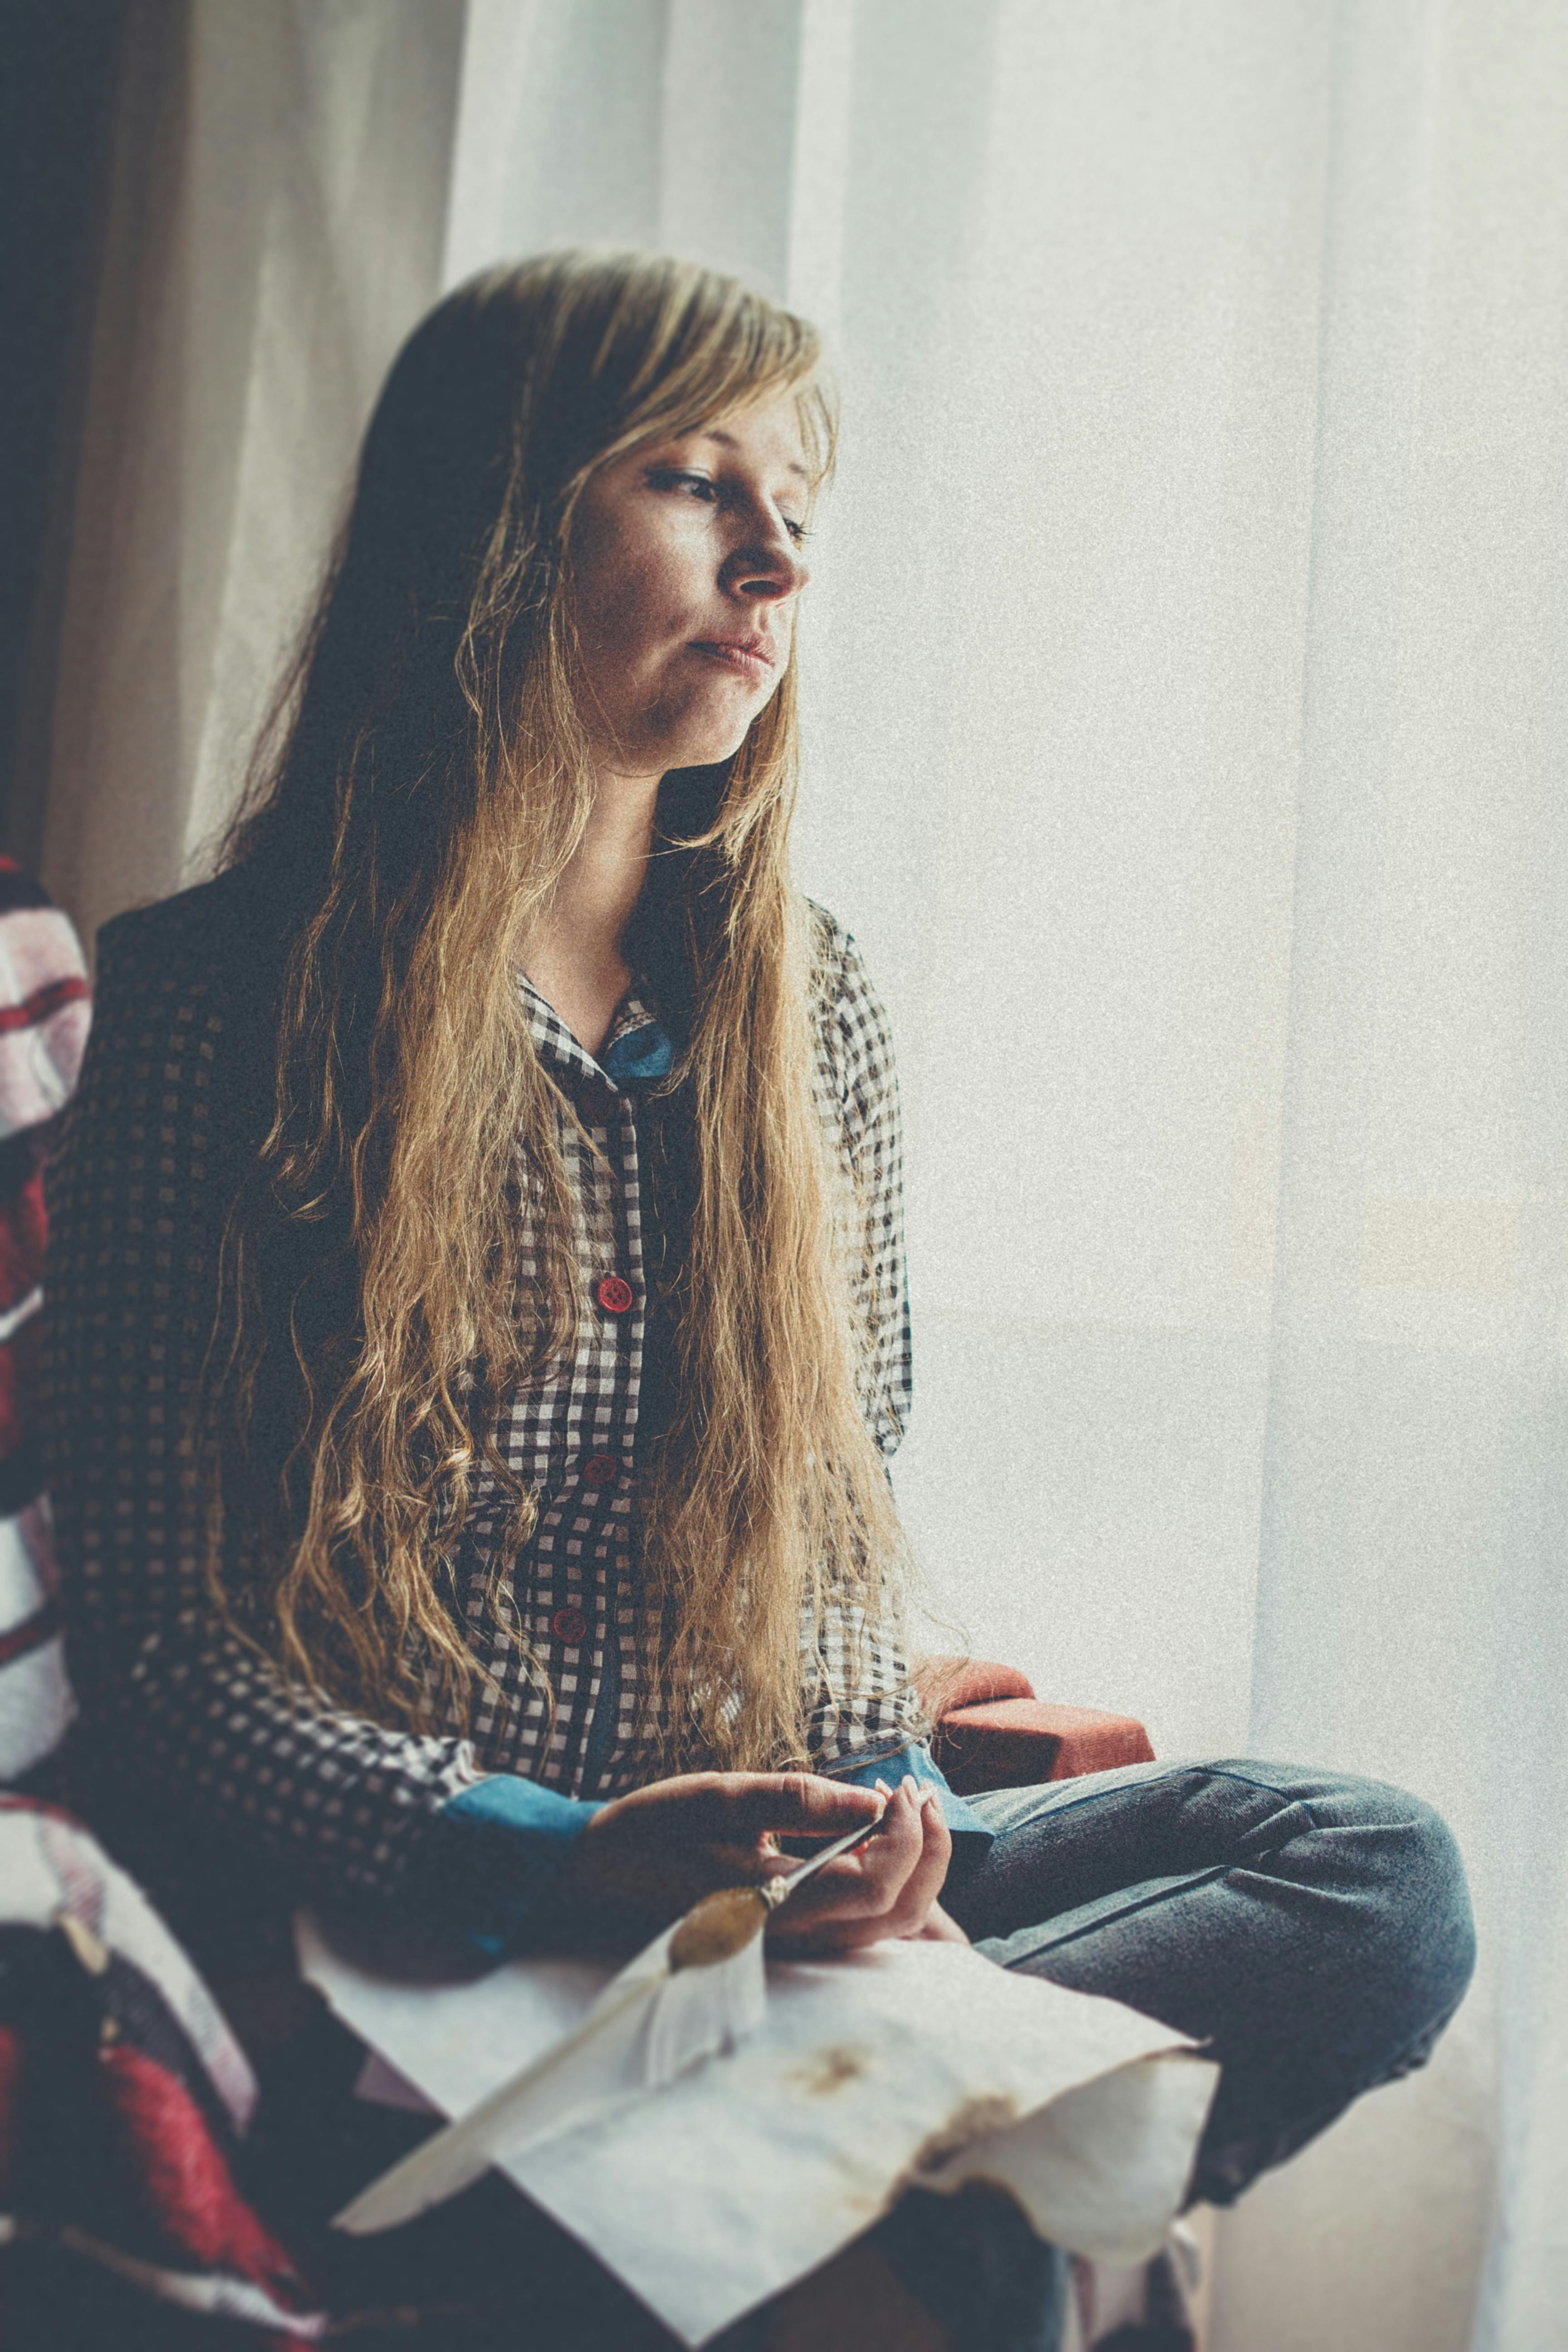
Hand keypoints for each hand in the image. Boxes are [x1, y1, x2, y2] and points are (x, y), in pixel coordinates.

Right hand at [557, 1770, 951, 1954]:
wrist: (594, 1875)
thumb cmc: (650, 1830)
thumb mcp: (717, 1797)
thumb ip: (796, 1801)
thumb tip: (872, 1803)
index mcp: (776, 1904)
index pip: (876, 1885)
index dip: (905, 1835)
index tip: (897, 1784)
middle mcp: (795, 1936)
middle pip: (898, 1915)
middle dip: (926, 1850)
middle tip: (916, 1790)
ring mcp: (794, 1942)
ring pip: (887, 1926)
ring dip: (913, 1866)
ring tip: (905, 1806)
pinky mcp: (789, 1935)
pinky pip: (863, 1925)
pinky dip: (889, 1883)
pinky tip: (876, 1837)